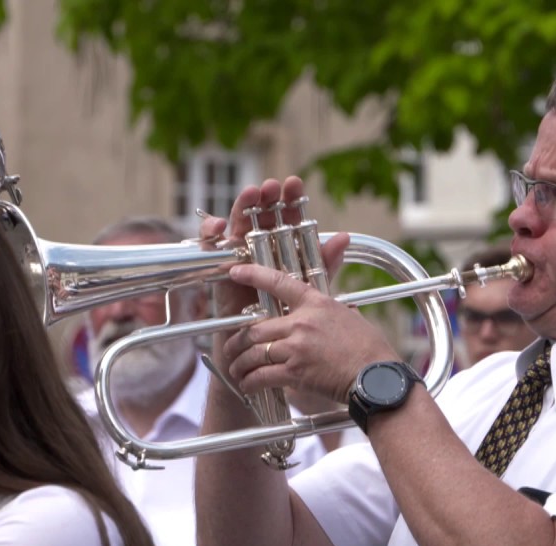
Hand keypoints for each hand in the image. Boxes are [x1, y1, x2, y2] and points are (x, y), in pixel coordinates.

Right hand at [200, 176, 349, 366]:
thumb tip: (344, 237)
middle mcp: (261, 248)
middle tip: (273, 185)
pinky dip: (212, 232)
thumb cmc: (286, 320)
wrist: (263, 351)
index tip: (295, 184)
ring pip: (238, 223)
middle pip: (262, 216)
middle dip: (267, 197)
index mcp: (284, 250)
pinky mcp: (219, 267)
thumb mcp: (310, 288)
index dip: (290, 201)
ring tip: (250, 194)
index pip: (287, 219)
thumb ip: (324, 263)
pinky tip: (220, 226)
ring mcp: (239, 256)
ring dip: (242, 206)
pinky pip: (212, 245)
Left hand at [223, 261, 399, 403]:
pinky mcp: (296, 372)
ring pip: (254, 353)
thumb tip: (339, 307)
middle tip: (231, 349)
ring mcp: (297, 347)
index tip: (235, 271)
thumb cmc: (369, 348)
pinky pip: (262, 376)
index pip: (278, 282)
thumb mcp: (350, 315)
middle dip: (238, 342)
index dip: (253, 275)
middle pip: (255, 328)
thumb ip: (334, 309)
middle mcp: (302, 322)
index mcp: (316, 302)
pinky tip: (247, 386)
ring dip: (240, 364)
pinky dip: (250, 382)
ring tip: (236, 370)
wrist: (376, 376)